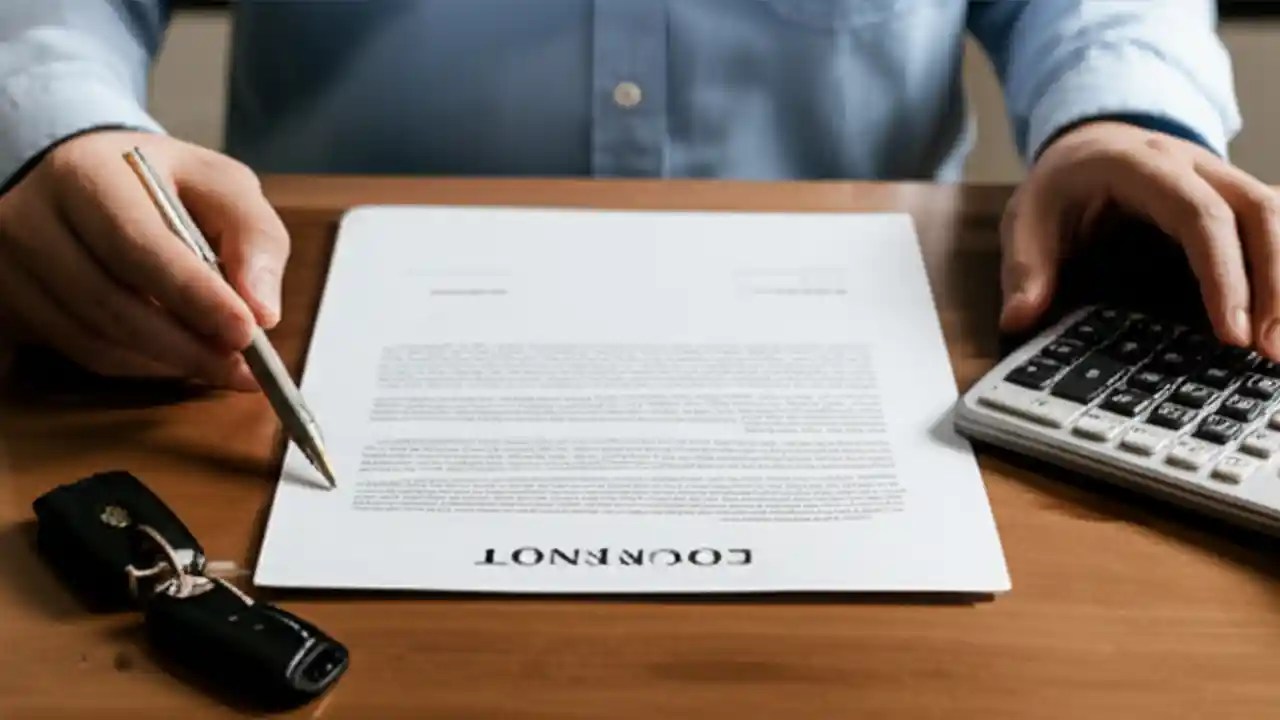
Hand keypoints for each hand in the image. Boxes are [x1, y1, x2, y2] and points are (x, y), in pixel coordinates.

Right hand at [0, 130, 289, 388]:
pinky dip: (137, 363)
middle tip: (243, 368)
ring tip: (220, 363)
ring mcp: (9, 266)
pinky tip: (177, 357)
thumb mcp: (218, 184)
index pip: (136, 245)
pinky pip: (77, 352)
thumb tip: (263, 310)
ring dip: (165, 362)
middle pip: (109, 303)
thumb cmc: (159, 181)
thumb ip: (251, 235)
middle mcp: (29, 220)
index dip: (193, 295)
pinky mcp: (8, 303)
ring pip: (91, 339)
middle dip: (186, 346)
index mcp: (84, 175)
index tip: (246, 331)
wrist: (79, 174)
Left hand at [999, 120, 1279, 358]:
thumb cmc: (1062, 185)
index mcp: (1142, 164)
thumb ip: (1024, 267)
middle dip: (1274, 283)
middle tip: (1270, 350)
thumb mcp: (1027, 217)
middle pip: (1258, 212)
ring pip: (1277, 215)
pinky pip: (1278, 223)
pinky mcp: (1238, 196)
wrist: (1089, 143)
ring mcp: (1224, 176)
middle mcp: (1194, 163)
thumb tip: (1019, 319)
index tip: (1231, 332)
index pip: (1199, 215)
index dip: (1222, 273)